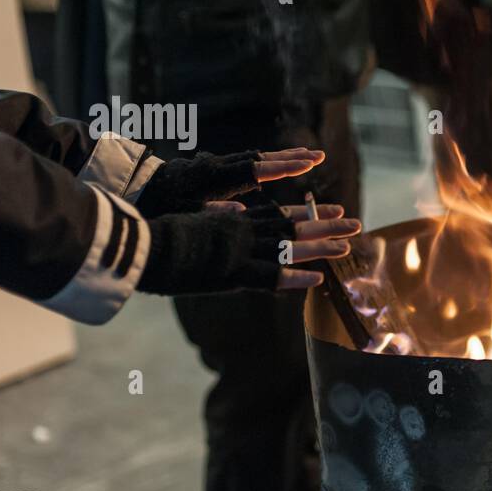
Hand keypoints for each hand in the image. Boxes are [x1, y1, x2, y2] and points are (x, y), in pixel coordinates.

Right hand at [138, 203, 360, 295]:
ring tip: (348, 246)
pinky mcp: (230, 271)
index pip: (277, 217)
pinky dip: (293, 277)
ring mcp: (238, 252)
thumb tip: (237, 213)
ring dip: (319, 248)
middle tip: (355, 224)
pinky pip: (267, 277)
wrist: (136, 246)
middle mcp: (240, 234)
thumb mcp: (192, 225)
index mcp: (232, 224)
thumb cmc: (155, 238)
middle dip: (324, 227)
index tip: (332, 211)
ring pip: (287, 247)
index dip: (307, 216)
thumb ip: (217, 220)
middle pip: (291, 229)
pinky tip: (318, 279)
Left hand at [140, 148, 325, 217]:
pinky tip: (276, 165)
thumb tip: (240, 212)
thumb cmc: (158, 208)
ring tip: (306, 156)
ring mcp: (214, 165)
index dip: (282, 167)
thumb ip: (213, 213)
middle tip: (318, 156)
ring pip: (253, 158)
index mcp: (213, 179)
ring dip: (281, 157)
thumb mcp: (184, 216)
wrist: (131, 189)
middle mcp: (216, 167)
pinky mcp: (211, 168)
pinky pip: (244, 162)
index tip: (308, 163)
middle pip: (260, 158)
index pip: (254, 170)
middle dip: (290, 158)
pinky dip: (265, 162)